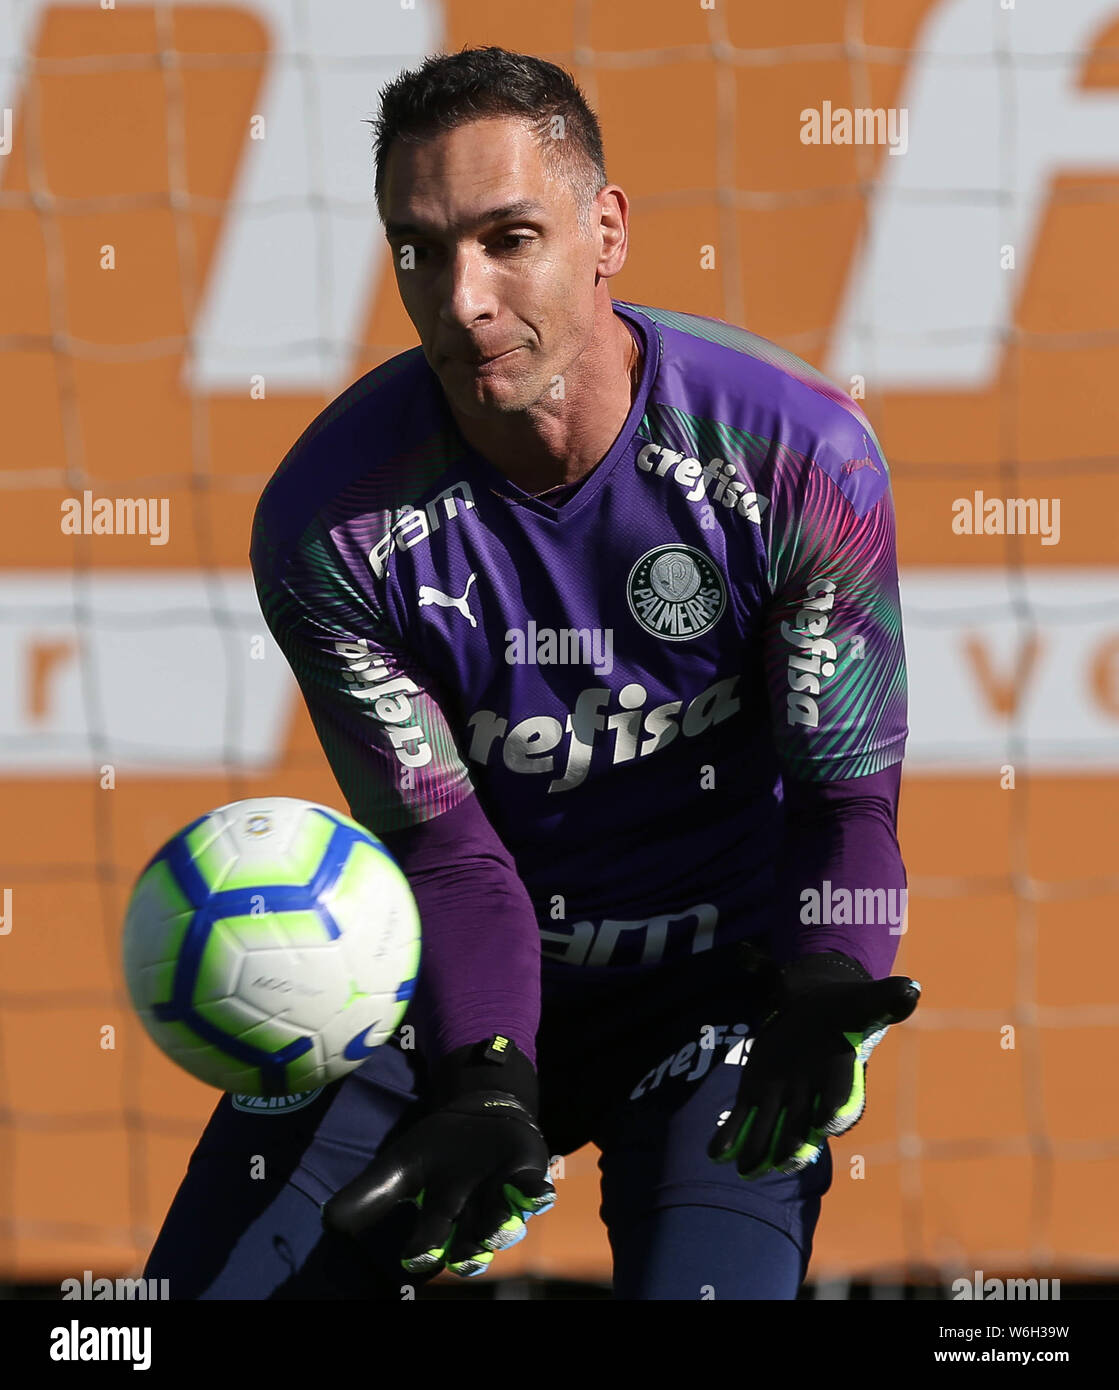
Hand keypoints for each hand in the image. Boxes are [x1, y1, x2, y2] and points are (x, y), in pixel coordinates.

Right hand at [322, 1037, 555, 1277]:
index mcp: (440, 1218)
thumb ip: (370, 1193)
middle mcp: (473, 1218)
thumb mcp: (402, 1163)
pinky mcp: (526, 1177)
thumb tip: (330, 1221)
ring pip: (504, 1225)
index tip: (414, 1257)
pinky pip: (534, 1192)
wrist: (481, 1115)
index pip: (430, 1243)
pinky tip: (536, 1194)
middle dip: (469, 1254)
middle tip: (466, 1256)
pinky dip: (535, 1194)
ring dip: (501, 1227)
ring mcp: (503, 1198)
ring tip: (496, 1227)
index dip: (423, 1251)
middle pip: (471, 1246)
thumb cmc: (440, 1148)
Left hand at [708, 952, 919, 1179]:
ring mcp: (782, 1098)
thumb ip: (885, 999)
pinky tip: (716, 1153)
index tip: (827, 1123)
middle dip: (794, 1145)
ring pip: (770, 1130)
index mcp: (838, 1076)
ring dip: (758, 1150)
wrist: (812, 1010)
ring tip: (745, 1168)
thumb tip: (912, 990)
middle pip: (803, 1128)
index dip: (834, 1113)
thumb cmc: (841, 1008)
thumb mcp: (862, 1000)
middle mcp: (811, 1095)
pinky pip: (743, 1118)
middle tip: (785, 1161)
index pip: (840, 1100)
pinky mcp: (757, 1092)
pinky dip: (730, 1137)